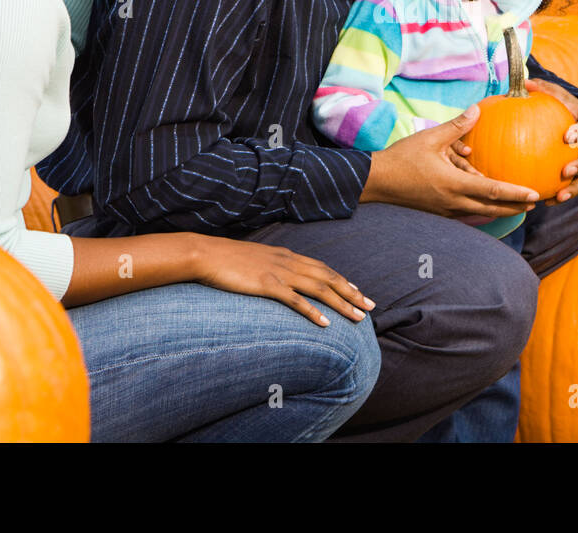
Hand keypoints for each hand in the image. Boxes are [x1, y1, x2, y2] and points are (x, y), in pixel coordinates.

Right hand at [192, 235, 374, 327]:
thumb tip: (280, 277)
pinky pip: (296, 300)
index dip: (343, 280)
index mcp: (286, 255)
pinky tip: (326, 323)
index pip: (322, 268)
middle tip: (371, 307)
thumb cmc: (227, 259)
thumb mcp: (256, 259)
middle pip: (329, 278)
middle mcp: (288, 262)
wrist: (206, 253)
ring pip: (319, 289)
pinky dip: (313, 311)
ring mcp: (279, 273)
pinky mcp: (267, 285)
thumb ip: (271, 266)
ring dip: (342, 304)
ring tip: (358, 318)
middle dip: (352, 293)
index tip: (359, 291)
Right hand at [362, 104, 540, 218]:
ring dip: (500, 209)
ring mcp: (446, 210)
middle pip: (491, 209)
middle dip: (515, 207)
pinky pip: (466, 212)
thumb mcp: (430, 138)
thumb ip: (456, 126)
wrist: (377, 182)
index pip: (491, 191)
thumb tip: (477, 110)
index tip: (534, 195)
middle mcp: (453, 201)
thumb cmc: (402, 158)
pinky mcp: (439, 211)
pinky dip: (482, 208)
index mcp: (453, 184)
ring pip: (480, 213)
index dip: (515, 194)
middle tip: (535, 204)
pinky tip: (488, 204)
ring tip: (518, 205)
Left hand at [526, 78, 577, 203]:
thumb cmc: (561, 108)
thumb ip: (543, 90)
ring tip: (560, 195)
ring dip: (575, 188)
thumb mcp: (555, 98)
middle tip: (565, 170)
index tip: (567, 136)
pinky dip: (564, 195)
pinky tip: (548, 202)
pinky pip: (576, 188)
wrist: (571, 125)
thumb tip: (526, 82)